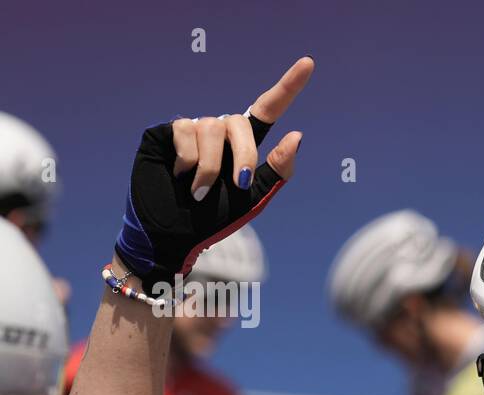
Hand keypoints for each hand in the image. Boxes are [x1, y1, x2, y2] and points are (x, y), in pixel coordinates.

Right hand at [114, 58, 313, 288]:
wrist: (173, 234)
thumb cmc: (214, 221)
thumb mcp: (254, 199)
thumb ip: (276, 170)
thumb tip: (297, 134)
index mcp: (244, 146)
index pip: (267, 110)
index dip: (287, 87)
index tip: (308, 63)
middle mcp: (220, 133)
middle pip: (240, 124)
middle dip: (244, 155)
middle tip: (238, 184)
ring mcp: (193, 130)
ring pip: (211, 128)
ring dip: (211, 167)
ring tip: (200, 191)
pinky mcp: (166, 132)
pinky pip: (186, 132)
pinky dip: (189, 161)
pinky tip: (178, 176)